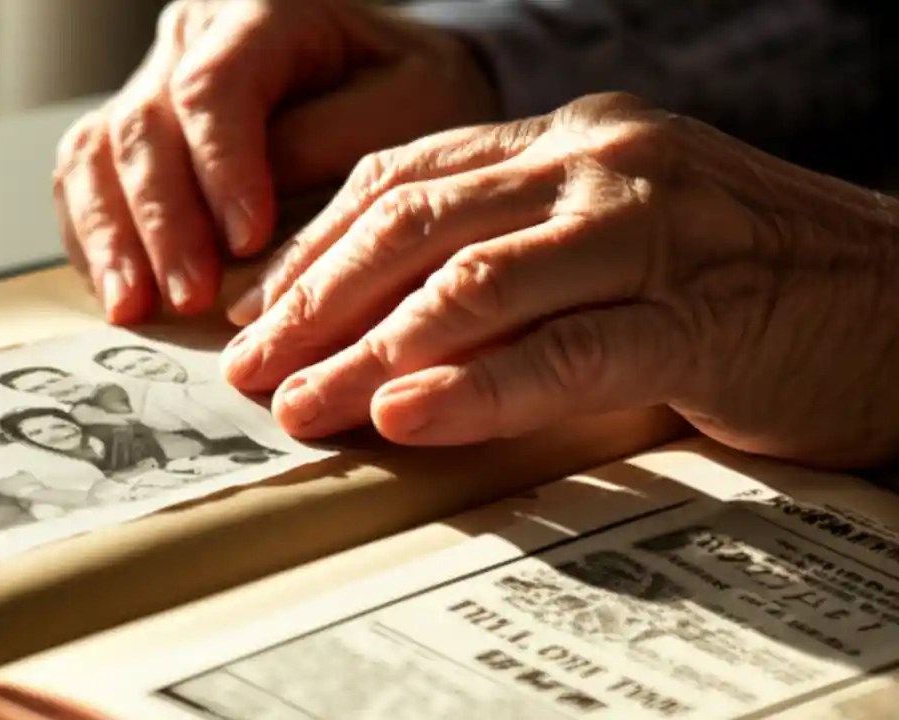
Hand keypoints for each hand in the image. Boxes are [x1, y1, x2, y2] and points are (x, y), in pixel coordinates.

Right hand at [53, 0, 497, 322]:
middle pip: (145, 126)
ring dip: (111, 236)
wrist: (393, 84)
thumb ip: (340, 145)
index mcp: (263, 11)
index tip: (246, 242)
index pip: (215, 87)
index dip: (221, 169)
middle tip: (189, 296)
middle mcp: (192, 39)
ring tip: (134, 306)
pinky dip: (93, 238)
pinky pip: (85, 180)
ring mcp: (153, 83)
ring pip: (97, 152)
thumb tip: (260, 216)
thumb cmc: (409, 93)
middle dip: (162, 220)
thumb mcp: (413, 106)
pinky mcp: (133, 134)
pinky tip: (118, 292)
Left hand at [222, 92, 898, 468]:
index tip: (254, 311)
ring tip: (304, 405)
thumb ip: (508, 254)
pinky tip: (411, 416)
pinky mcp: (700, 312)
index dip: (315, 249)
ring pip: (475, 282)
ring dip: (372, 349)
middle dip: (317, 301)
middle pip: (417, 224)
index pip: (405, 178)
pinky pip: (568, 349)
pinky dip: (480, 386)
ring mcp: (652, 229)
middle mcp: (600, 164)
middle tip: (251, 367)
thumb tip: (382, 319)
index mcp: (568, 141)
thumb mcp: (608, 238)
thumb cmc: (739, 279)